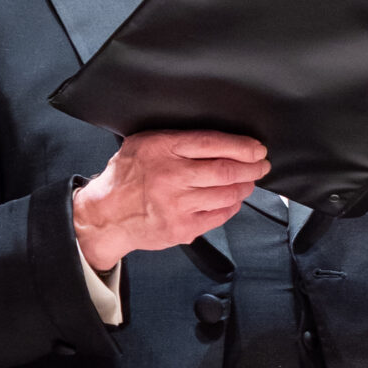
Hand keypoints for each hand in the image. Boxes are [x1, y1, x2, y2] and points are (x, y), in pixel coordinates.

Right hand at [72, 130, 269, 272]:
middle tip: (262, 165)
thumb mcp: (144, 144)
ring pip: (227, 194)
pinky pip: (220, 215)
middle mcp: (170, 176)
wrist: (106, 215)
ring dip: (245, 187)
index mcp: (162, 149)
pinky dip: (232, 206)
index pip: (213, 143)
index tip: (257, 148)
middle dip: (252, 168)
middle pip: (226, 170)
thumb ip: (176, 140)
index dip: (242, 146)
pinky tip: (232, 200)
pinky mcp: (183, 227)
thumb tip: (221, 139)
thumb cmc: (127, 177)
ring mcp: (177, 204)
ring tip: (249, 181)